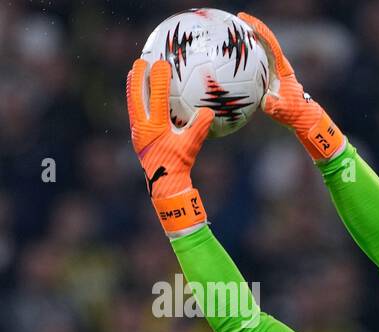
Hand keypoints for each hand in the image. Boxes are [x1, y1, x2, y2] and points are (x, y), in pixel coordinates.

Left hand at [126, 58, 212, 233]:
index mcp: (155, 128)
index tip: (162, 63)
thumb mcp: (191, 147)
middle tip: (140, 61)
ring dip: (134, 87)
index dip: (159, 79)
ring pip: (132, 103)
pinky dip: (138, 100)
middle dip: (137, 77)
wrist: (164, 185)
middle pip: (136, 96)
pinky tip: (143, 96)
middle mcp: (142, 127)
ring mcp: (137, 131)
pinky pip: (136, 112)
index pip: (156, 98)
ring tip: (134, 73)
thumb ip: (199, 129)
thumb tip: (208, 111)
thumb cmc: (179, 166)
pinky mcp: (138, 136)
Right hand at [238, 12, 345, 161]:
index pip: (270, 43)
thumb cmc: (293, 112)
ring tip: (230, 32)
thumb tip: (265, 102)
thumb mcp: (283, 109)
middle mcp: (278, 65)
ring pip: (260, 50)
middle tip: (234, 19)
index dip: (259, 30)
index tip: (245, 20)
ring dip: (247, 40)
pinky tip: (231, 56)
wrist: (302, 117)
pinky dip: (245, 55)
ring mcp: (274, 69)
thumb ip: (274, 105)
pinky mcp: (269, 76)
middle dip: (251, 28)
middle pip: (264, 41)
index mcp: (281, 67)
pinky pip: (256, 61)